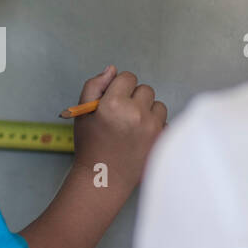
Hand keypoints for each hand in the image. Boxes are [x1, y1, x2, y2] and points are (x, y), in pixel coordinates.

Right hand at [71, 65, 168, 192]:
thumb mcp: (82, 113)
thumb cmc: (91, 145)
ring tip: (133, 128)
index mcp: (114, 103)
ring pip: (158, 104)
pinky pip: (165, 122)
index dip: (119, 88)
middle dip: (135, 98)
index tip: (114, 101)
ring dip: (148, 111)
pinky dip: (155, 127)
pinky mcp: (162, 139)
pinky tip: (141, 138)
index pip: (128, 77)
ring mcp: (152, 127)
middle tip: (122, 117)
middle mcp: (136, 113)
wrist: (104, 177)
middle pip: (145, 89)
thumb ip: (94, 86)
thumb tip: (112, 70)